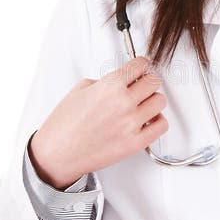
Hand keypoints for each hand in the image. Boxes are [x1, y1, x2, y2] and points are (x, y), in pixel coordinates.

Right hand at [29, 56, 168, 188]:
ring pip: (160, 101)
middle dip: (147, 81)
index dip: (140, 65)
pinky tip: (148, 120)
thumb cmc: (64, 126)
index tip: (140, 68)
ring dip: (153, 100)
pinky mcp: (136, 142)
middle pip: (153, 81)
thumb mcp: (80, 90)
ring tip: (144, 104)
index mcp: (109, 86)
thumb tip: (121, 81)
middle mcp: (123, 102)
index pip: (140, 65)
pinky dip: (158, 121)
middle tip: (142, 85)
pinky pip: (162, 125)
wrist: (58, 154)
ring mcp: (131, 123)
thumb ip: (104, 82)